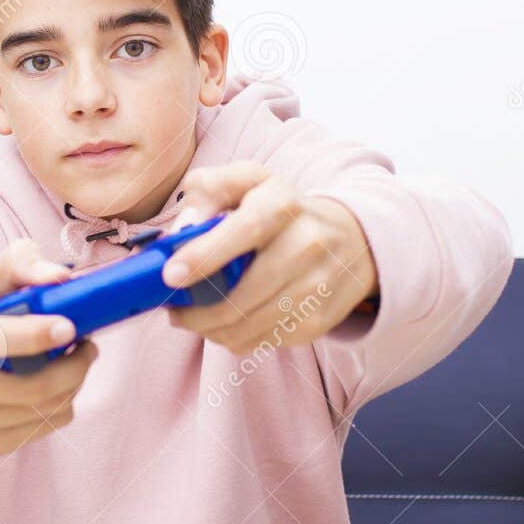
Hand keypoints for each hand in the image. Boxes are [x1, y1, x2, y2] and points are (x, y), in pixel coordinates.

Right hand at [0, 239, 98, 456]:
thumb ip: (19, 263)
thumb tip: (59, 278)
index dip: (33, 335)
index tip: (69, 326)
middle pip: (29, 387)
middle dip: (73, 365)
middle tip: (86, 343)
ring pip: (45, 409)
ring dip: (74, 382)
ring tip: (74, 359)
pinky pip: (46, 426)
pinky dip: (63, 403)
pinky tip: (55, 383)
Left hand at [162, 161, 379, 354]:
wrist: (351, 239)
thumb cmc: (282, 209)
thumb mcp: (248, 181)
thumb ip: (209, 190)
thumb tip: (181, 230)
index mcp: (282, 203)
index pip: (245, 229)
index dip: (205, 255)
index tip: (171, 275)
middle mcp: (307, 244)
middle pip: (242, 295)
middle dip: (197, 311)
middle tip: (174, 310)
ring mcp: (317, 286)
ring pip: (248, 326)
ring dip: (210, 330)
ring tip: (195, 318)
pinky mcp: (319, 320)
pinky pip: (262, 341)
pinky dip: (235, 338)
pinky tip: (227, 322)